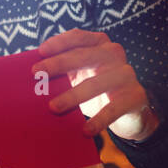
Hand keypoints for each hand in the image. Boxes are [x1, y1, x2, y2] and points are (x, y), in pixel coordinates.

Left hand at [33, 29, 157, 139]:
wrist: (132, 110)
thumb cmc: (97, 87)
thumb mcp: (81, 74)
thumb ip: (63, 71)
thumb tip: (32, 79)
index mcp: (99, 43)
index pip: (78, 37)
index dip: (59, 42)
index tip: (40, 51)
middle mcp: (113, 54)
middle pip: (83, 56)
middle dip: (58, 64)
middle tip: (36, 74)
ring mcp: (126, 74)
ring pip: (96, 83)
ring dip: (72, 96)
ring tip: (53, 107)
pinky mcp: (135, 95)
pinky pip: (114, 108)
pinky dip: (99, 120)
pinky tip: (86, 130)